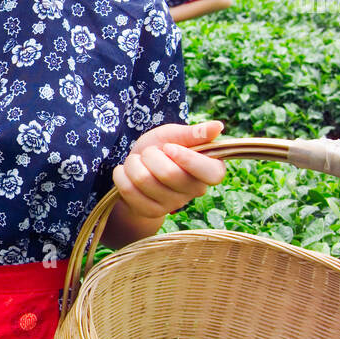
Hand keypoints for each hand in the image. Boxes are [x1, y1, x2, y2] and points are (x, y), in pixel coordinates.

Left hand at [112, 120, 226, 218]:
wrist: (139, 167)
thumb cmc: (161, 148)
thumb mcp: (175, 135)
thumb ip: (194, 133)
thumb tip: (218, 127)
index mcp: (210, 169)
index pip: (211, 173)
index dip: (188, 160)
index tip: (169, 147)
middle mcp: (196, 190)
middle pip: (170, 174)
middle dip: (151, 155)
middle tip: (150, 153)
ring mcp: (174, 204)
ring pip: (145, 181)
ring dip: (133, 164)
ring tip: (137, 161)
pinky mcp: (152, 212)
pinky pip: (130, 191)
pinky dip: (121, 176)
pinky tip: (126, 173)